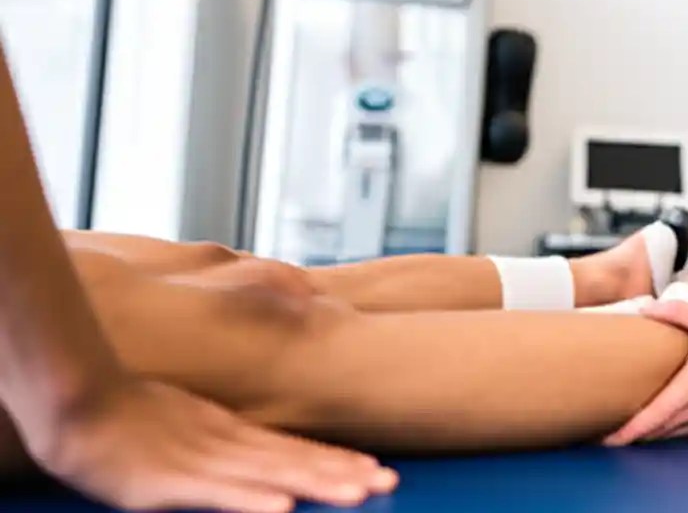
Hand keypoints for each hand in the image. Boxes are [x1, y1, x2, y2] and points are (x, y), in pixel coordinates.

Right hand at [31, 376, 397, 511]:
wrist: (80, 402)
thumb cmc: (129, 414)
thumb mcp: (189, 420)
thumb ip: (224, 433)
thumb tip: (259, 447)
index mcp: (232, 433)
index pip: (294, 448)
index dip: (336, 459)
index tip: (375, 468)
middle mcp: (227, 445)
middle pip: (295, 459)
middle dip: (344, 472)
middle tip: (390, 481)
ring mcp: (203, 462)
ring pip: (271, 474)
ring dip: (315, 483)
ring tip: (357, 493)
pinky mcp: (173, 482)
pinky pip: (220, 494)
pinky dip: (253, 500)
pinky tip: (283, 508)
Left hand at [603, 300, 687, 445]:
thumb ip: (679, 312)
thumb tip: (647, 309)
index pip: (656, 416)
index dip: (630, 431)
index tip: (609, 438)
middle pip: (656, 432)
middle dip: (629, 437)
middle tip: (603, 436)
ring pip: (667, 435)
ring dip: (644, 436)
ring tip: (619, 432)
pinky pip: (679, 433)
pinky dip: (661, 432)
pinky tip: (649, 426)